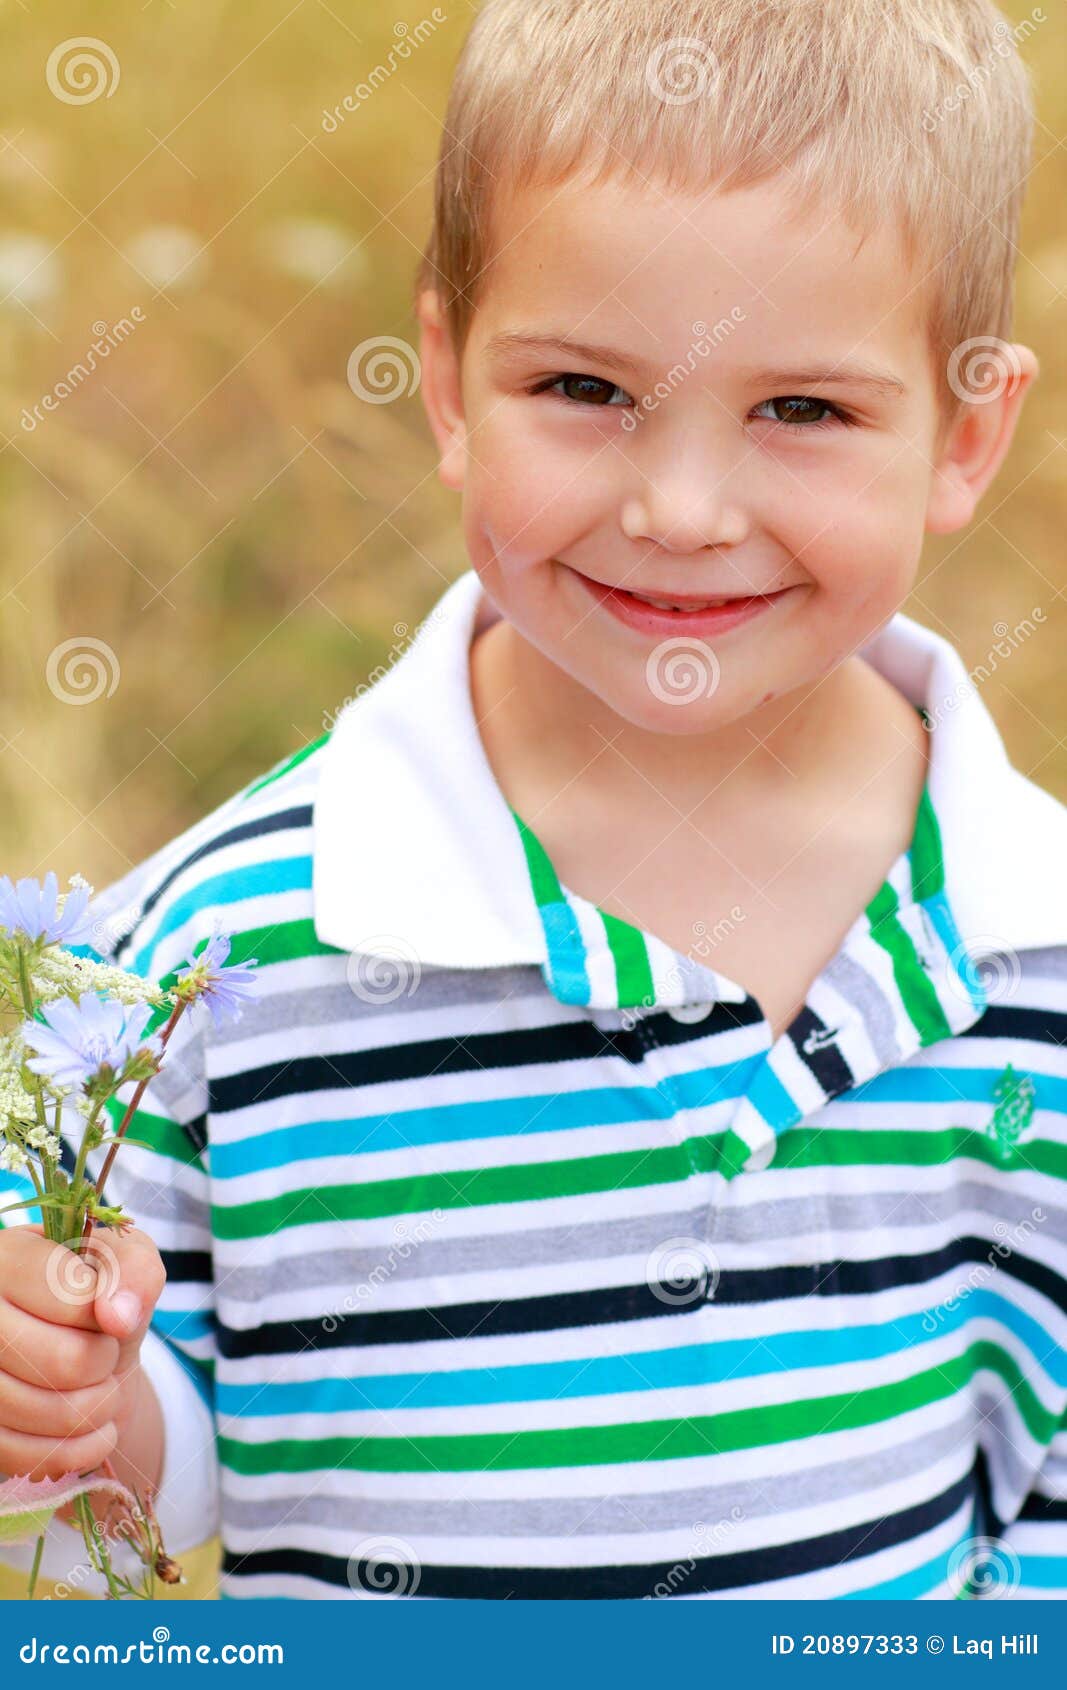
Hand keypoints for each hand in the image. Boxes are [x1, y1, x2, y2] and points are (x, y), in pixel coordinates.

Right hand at [0, 1222, 165, 1536]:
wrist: (80, 1352)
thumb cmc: (99, 1295)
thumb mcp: (126, 1261)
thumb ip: (134, 1270)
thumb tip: (118, 1315)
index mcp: (6, 1258)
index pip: (68, 1294)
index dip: (105, 1311)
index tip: (106, 1311)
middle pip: (63, 1361)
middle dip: (104, 1363)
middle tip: (106, 1355)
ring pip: (50, 1412)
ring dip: (99, 1407)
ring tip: (104, 1389)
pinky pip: (33, 1456)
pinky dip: (81, 1448)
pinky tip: (94, 1427)